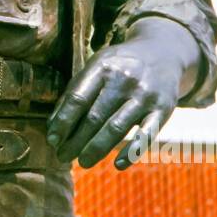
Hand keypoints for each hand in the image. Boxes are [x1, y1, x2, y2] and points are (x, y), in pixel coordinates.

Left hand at [46, 17, 200, 169]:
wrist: (164, 51)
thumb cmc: (120, 65)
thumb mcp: (97, 66)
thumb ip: (77, 91)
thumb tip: (54, 126)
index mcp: (103, 67)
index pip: (77, 99)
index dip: (63, 122)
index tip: (52, 140)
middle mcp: (124, 80)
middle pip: (94, 117)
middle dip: (75, 141)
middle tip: (63, 156)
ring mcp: (145, 95)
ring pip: (116, 128)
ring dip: (96, 149)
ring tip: (83, 162)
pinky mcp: (163, 109)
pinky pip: (146, 136)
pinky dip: (132, 152)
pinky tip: (118, 165)